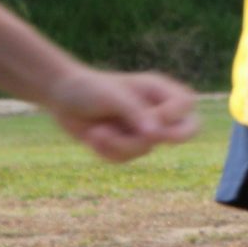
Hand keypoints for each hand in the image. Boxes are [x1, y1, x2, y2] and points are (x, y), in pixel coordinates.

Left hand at [44, 68, 198, 162]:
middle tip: (157, 139)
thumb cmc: (88, 89)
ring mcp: (143, 129)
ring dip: (117, 144)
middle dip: (168, 137)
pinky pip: (126, 158)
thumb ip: (136, 113)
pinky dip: (106, 151)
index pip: (185, 106)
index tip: (152, 118)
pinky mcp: (127, 145)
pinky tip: (92, 137)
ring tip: (95, 132)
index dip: (173, 116)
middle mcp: (156, 110)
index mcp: (159, 91)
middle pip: (186, 130)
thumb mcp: (113, 97)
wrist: (61, 98)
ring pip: (146, 149)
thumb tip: (157, 134)